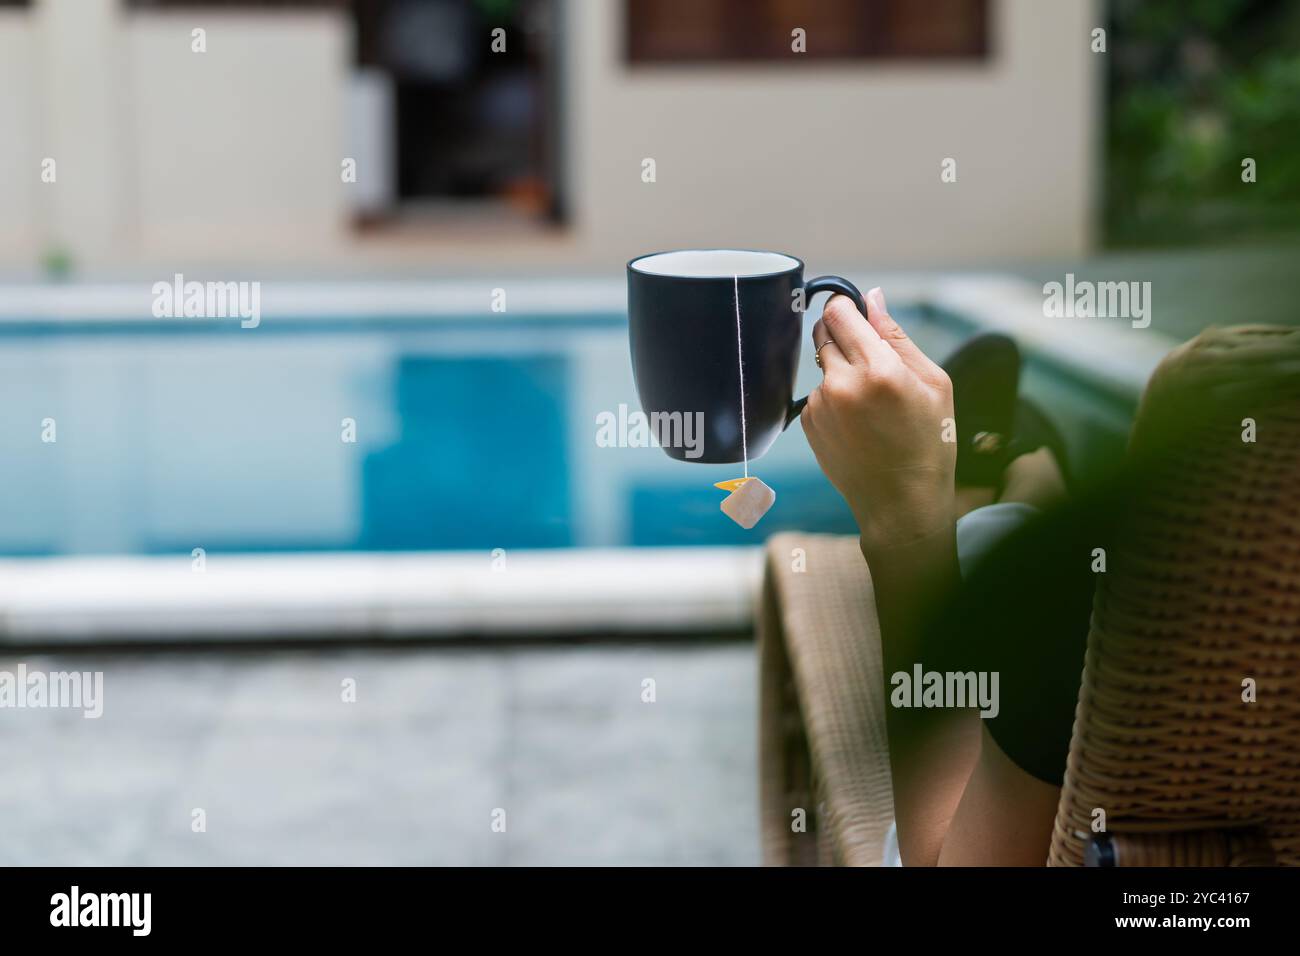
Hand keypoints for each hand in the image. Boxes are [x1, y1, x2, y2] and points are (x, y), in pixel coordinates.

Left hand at [800, 288, 956, 550]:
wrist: (901, 502)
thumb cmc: (929, 442)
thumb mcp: (933, 383)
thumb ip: (897, 336)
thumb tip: (873, 297)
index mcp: (879, 369)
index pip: (840, 312)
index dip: (847, 308)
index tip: (857, 315)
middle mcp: (842, 384)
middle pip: (824, 332)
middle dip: (843, 336)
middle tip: (870, 361)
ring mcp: (820, 405)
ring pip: (822, 364)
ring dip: (840, 370)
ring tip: (870, 404)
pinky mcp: (808, 423)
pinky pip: (817, 394)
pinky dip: (833, 398)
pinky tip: (857, 422)